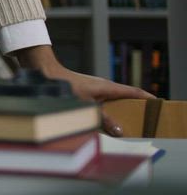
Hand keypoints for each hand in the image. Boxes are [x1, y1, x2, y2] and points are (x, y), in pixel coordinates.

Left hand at [13, 45, 152, 136]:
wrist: (46, 74)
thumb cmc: (65, 86)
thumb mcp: (85, 105)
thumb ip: (102, 118)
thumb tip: (119, 131)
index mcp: (108, 87)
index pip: (133, 91)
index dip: (146, 98)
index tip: (157, 104)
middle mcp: (104, 86)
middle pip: (125, 97)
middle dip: (135, 107)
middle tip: (144, 119)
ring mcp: (95, 89)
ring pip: (113, 101)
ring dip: (120, 110)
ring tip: (127, 123)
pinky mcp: (87, 92)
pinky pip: (103, 102)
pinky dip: (108, 111)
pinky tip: (106, 121)